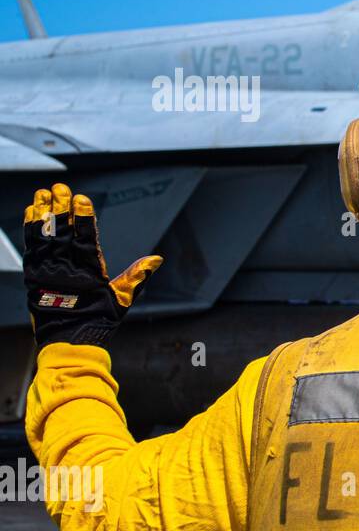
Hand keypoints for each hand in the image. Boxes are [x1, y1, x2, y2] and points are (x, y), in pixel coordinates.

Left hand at [23, 183, 162, 347]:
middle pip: (61, 232)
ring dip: (42, 213)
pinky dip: (30, 228)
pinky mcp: (33, 275)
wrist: (69, 342)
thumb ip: (137, 276)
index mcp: (89, 273)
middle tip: (59, 188)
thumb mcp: (122, 300)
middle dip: (60, 208)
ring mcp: (46, 271)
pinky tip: (31, 213)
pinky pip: (30, 246)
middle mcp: (65, 269)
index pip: (85, 239)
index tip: (81, 199)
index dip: (83, 217)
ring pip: (43, 236)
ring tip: (42, 194)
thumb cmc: (98, 321)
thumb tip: (156, 259)